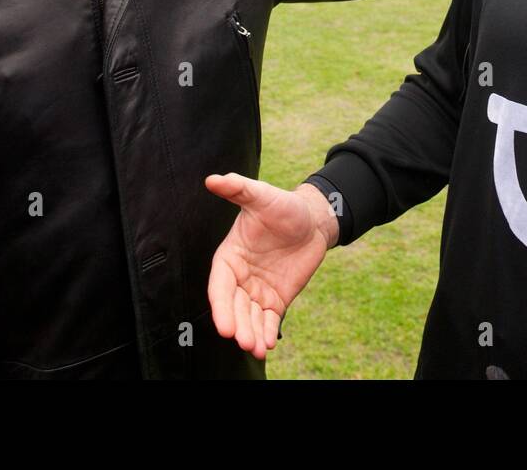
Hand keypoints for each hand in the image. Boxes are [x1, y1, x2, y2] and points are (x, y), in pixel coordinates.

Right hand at [205, 173, 337, 359]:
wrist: (313, 221)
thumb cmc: (283, 206)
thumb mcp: (263, 196)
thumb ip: (238, 189)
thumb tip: (213, 179)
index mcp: (229, 256)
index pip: (220, 285)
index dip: (221, 306)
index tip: (225, 325)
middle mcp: (239, 277)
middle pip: (233, 306)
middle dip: (237, 324)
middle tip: (244, 340)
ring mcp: (256, 290)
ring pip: (249, 316)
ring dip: (251, 333)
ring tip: (257, 348)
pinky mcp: (275, 299)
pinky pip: (268, 319)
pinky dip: (266, 332)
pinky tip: (268, 345)